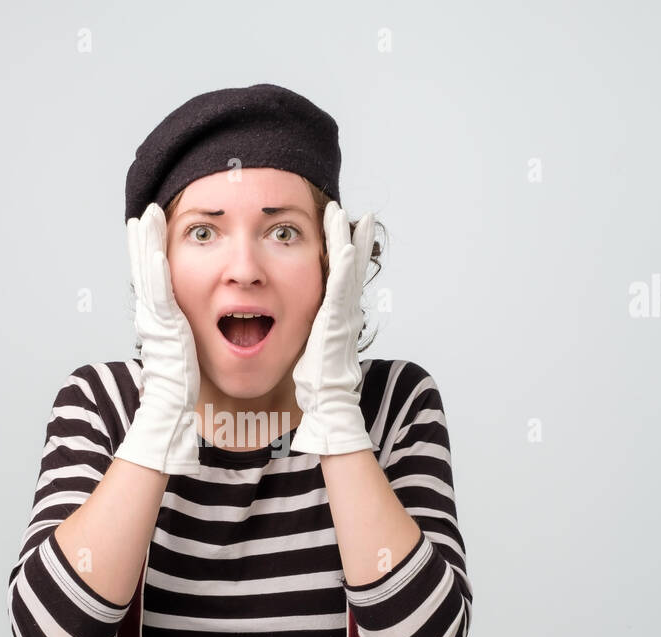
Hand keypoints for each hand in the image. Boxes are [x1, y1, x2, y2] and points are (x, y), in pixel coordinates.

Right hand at [115, 203, 201, 474]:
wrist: (170, 409)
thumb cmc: (182, 383)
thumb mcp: (186, 345)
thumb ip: (186, 328)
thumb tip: (198, 318)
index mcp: (160, 315)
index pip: (155, 273)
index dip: (150, 247)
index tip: (153, 222)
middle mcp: (153, 313)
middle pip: (145, 266)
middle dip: (145, 237)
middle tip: (145, 209)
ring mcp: (155, 320)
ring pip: (147, 274)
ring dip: (146, 246)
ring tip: (146, 218)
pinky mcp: (163, 330)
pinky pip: (159, 296)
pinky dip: (156, 274)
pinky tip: (158, 254)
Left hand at [290, 201, 377, 456]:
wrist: (327, 400)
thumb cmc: (318, 380)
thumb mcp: (314, 345)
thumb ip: (313, 329)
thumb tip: (304, 325)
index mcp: (340, 314)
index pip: (343, 275)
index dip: (345, 251)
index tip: (343, 229)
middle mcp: (347, 310)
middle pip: (353, 265)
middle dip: (354, 237)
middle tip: (356, 214)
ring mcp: (343, 313)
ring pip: (349, 269)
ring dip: (348, 240)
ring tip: (349, 217)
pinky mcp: (336, 319)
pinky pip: (341, 286)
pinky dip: (344, 265)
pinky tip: (345, 245)